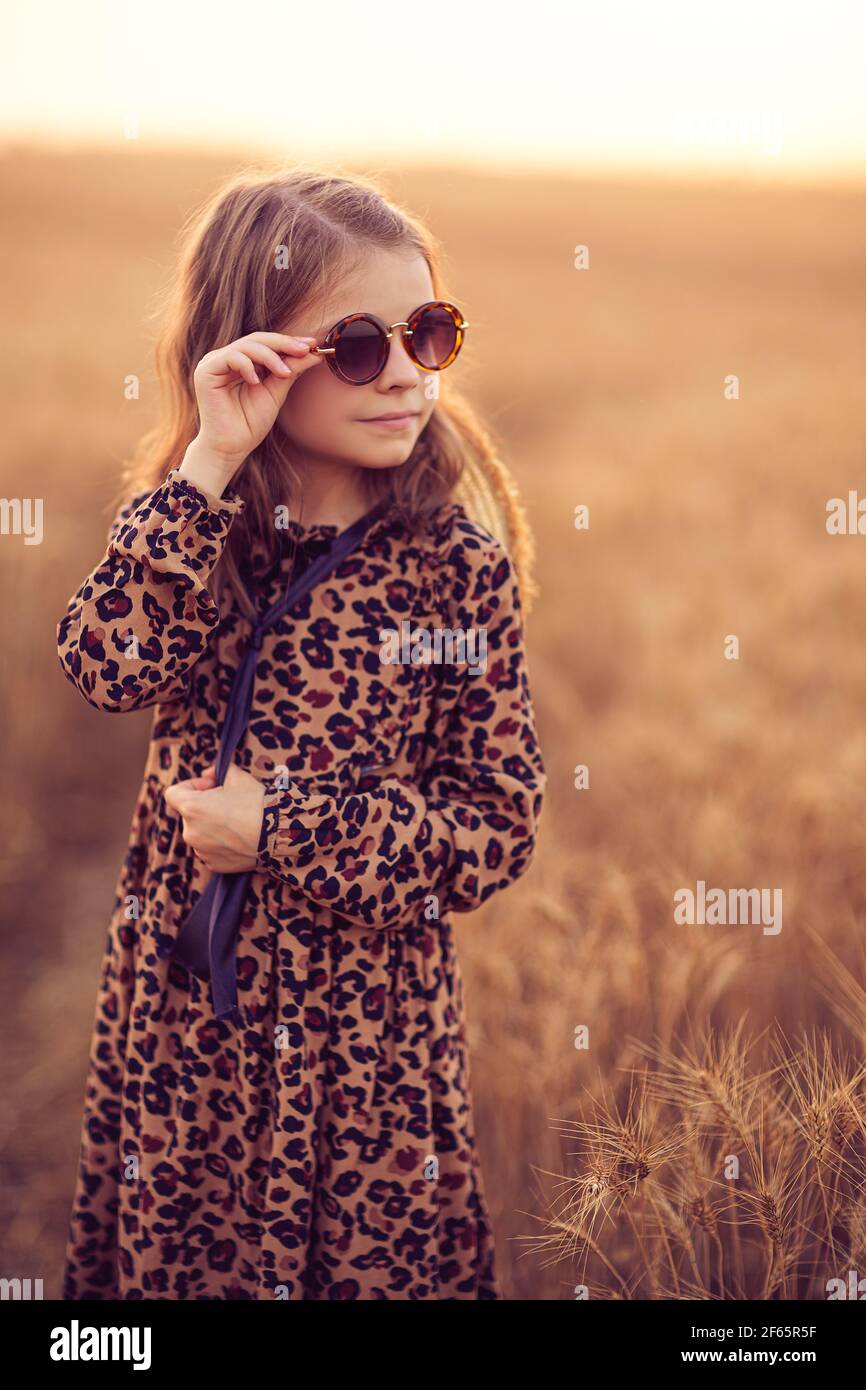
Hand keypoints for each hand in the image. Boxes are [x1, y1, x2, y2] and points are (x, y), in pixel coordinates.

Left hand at [164, 763, 265, 873]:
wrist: (279, 834)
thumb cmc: (256, 802)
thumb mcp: (238, 776)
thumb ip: (218, 770)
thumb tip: (208, 774)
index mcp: (192, 808)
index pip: (173, 793)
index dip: (190, 786)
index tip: (210, 787)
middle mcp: (190, 832)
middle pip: (188, 813)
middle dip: (204, 806)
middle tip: (229, 803)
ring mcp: (201, 851)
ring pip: (200, 832)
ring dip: (211, 825)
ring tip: (237, 822)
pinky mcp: (212, 865)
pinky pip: (210, 849)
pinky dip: (220, 843)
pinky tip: (239, 837)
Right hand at [180, 330, 324, 495]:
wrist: (231, 448)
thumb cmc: (250, 424)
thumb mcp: (276, 393)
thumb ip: (290, 371)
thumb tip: (313, 353)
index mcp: (241, 361)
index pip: (266, 343)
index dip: (288, 342)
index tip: (312, 345)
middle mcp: (226, 358)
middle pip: (257, 339)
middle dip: (283, 343)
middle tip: (305, 349)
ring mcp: (214, 363)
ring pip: (246, 346)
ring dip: (270, 357)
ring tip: (284, 373)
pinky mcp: (206, 371)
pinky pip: (230, 357)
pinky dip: (247, 366)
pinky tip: (257, 382)